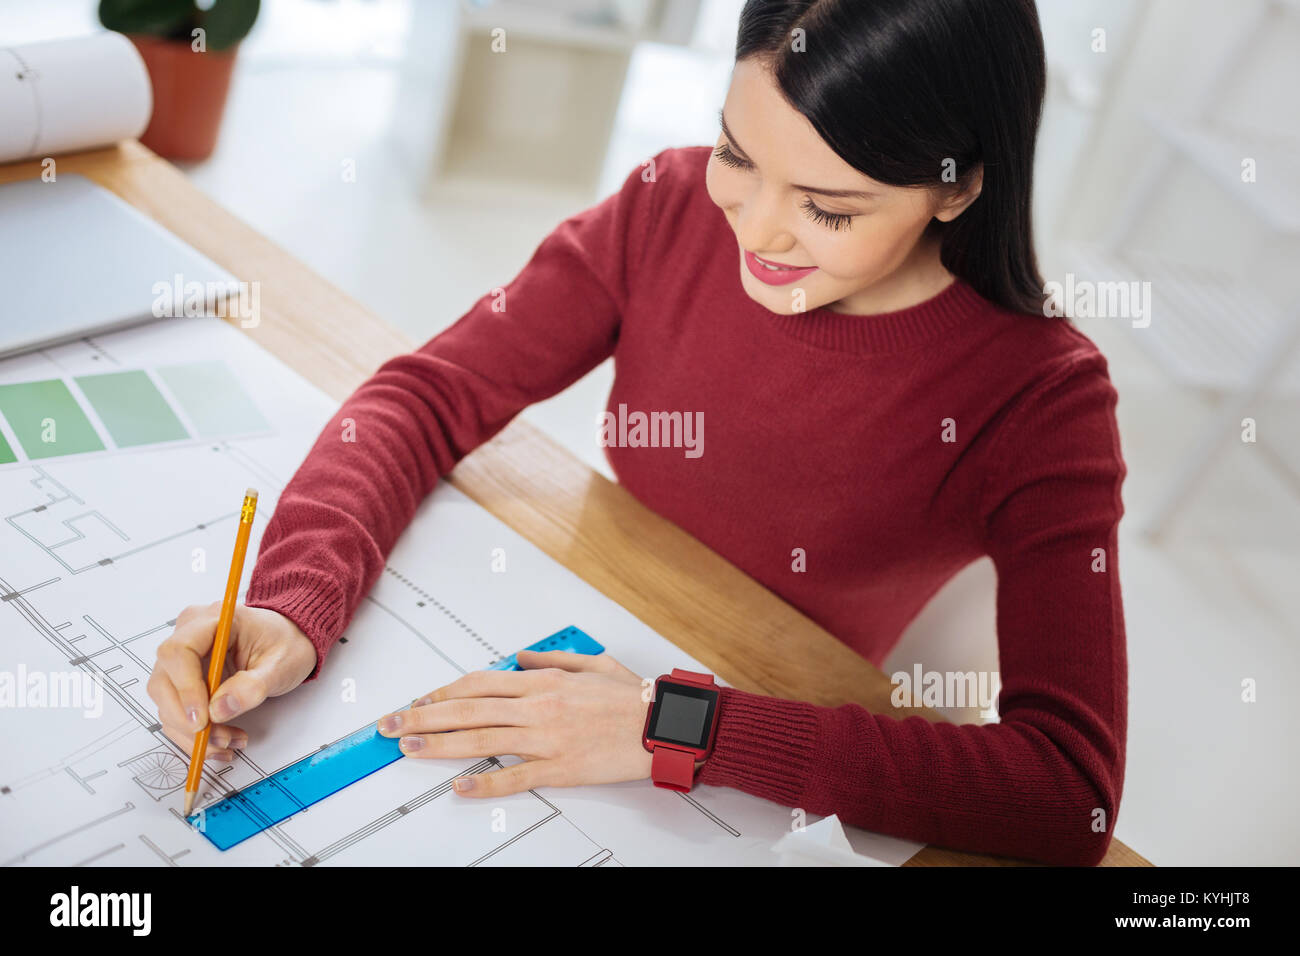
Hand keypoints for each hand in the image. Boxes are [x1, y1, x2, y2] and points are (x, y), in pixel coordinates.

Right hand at [147, 603, 317, 761]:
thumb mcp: (281, 664)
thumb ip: (253, 686)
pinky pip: (176, 710)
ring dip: (191, 732)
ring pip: (166, 701)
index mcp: (213, 620)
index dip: (186, 689)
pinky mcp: (183, 679)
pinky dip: (193, 733)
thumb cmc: (286, 644)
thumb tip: (219, 709)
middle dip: (187, 719)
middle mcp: (189, 635)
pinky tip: (221, 741)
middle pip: (164, 681)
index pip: (179, 651)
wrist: (289, 641)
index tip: (203, 719)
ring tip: (227, 742)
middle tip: (216, 739)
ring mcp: (182, 658)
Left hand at [377, 650, 652, 797]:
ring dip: (439, 744)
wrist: (663, 725)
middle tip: (392, 725)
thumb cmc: (632, 697)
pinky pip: (516, 776)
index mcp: (543, 681)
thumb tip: (519, 658)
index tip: (419, 700)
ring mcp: (547, 738)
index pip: (479, 682)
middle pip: (468, 709)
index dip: (443, 691)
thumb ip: (550, 660)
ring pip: (482, 739)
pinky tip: (460, 787)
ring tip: (408, 749)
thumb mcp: (590, 663)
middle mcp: (539, 707)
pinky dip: (485, 781)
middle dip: (423, 717)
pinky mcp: (561, 768)